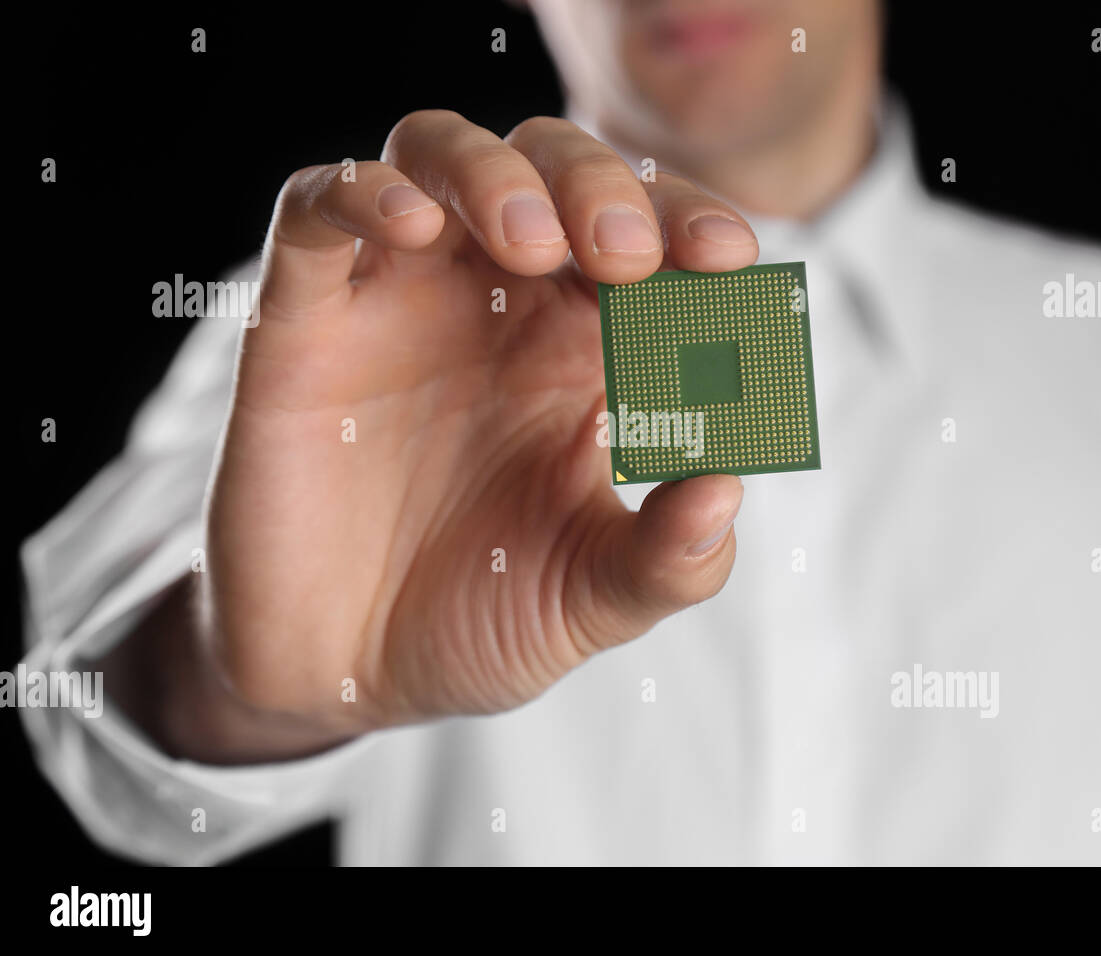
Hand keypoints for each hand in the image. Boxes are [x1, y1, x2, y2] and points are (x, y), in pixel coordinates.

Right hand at [203, 111, 756, 737]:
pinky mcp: (302, 321)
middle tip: (628, 256)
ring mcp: (397, 299)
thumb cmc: (478, 619)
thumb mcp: (593, 598)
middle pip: (550, 166)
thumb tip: (730, 488)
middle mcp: (495, 302)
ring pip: (438, 154)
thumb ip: (671, 558)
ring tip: (532, 241)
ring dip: (493, 173)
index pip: (647, 237)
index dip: (689, 226)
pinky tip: (413, 227)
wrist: (349, 678)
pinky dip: (362, 192)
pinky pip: (316, 208)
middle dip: (599, 188)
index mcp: (580, 347)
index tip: (730, 260)